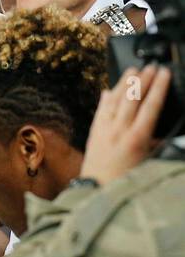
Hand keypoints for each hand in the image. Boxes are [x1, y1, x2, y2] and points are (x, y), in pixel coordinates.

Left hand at [80, 65, 171, 184]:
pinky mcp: (93, 132)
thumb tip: (162, 127)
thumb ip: (157, 142)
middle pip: (133, 98)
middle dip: (143, 79)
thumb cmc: (127, 180)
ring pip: (115, 100)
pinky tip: (109, 89)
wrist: (97, 190)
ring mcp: (104, 129)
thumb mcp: (150, 161)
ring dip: (124, 83)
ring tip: (133, 69)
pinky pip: (100, 110)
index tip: (164, 73)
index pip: (151, 106)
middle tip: (151, 65)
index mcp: (137, 138)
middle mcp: (119, 130)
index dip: (158, 87)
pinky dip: (105, 98)